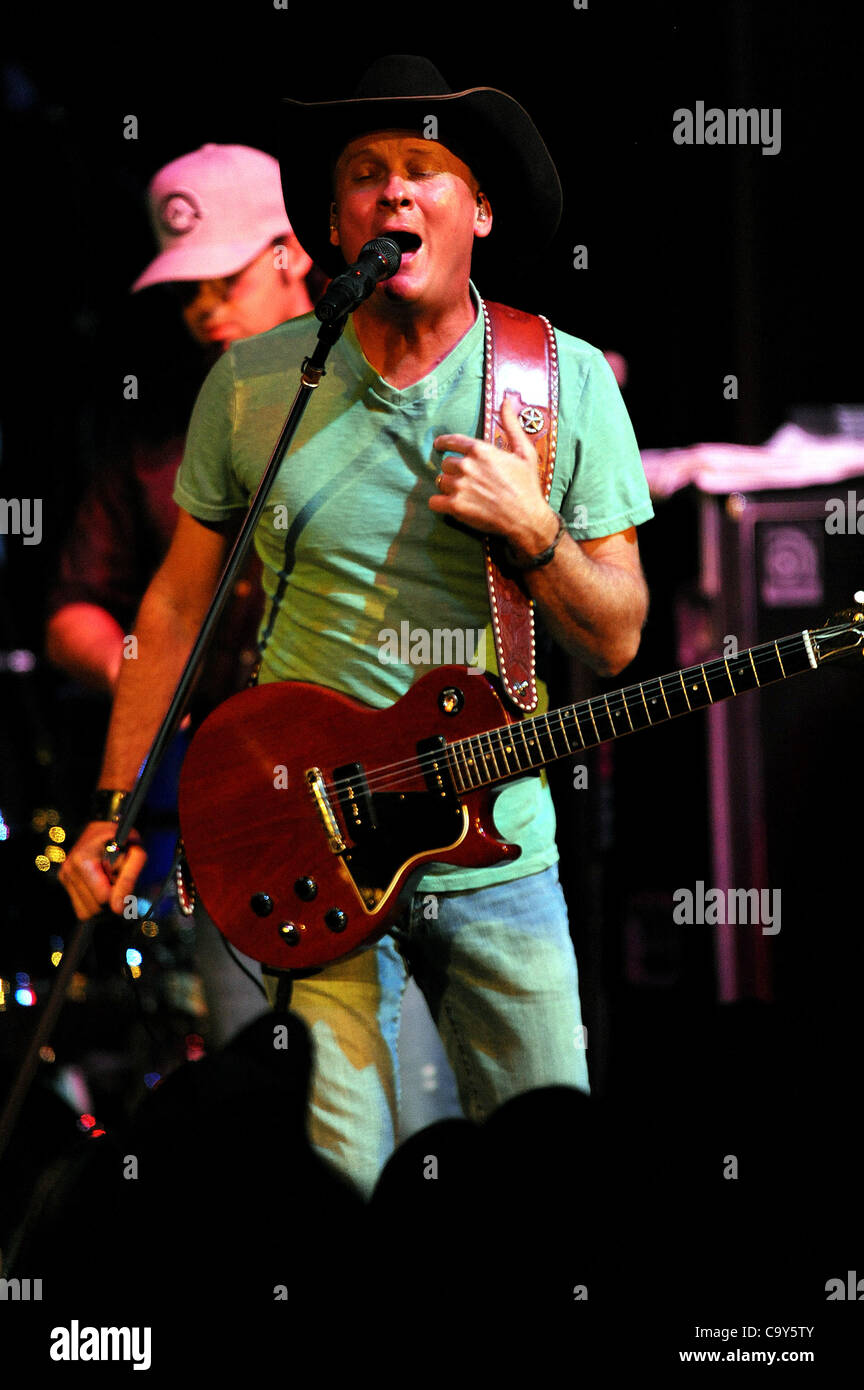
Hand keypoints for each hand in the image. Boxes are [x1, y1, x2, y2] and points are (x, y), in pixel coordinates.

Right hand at [58, 821, 146, 920]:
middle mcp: (69, 869)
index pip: (103, 897)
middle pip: (95, 908)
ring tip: (110, 882)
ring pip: (87, 912)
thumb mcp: (136, 853)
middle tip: (118, 880)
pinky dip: (94, 904)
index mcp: (83, 860)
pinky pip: (82, 910)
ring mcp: (64, 877)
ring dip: (103, 904)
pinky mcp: (65, 884)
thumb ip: (128, 879)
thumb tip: (117, 908)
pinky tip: (102, 886)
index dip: (120, 895)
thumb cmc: (124, 840)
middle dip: (112, 900)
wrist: (107, 830)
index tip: (127, 883)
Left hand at [430, 396, 556, 550]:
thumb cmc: (527, 485)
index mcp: (481, 450)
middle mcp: (468, 466)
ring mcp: (460, 486)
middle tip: (467, 481)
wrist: (527, 518)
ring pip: (440, 482)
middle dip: (454, 471)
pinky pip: (434, 502)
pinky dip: (440, 504)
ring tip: (464, 494)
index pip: (452, 441)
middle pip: (446, 464)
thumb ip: (511, 425)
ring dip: (448, 487)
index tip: (439, 446)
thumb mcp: (524, 452)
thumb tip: (506, 401)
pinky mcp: (456, 507)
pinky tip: (450, 505)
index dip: (444, 443)